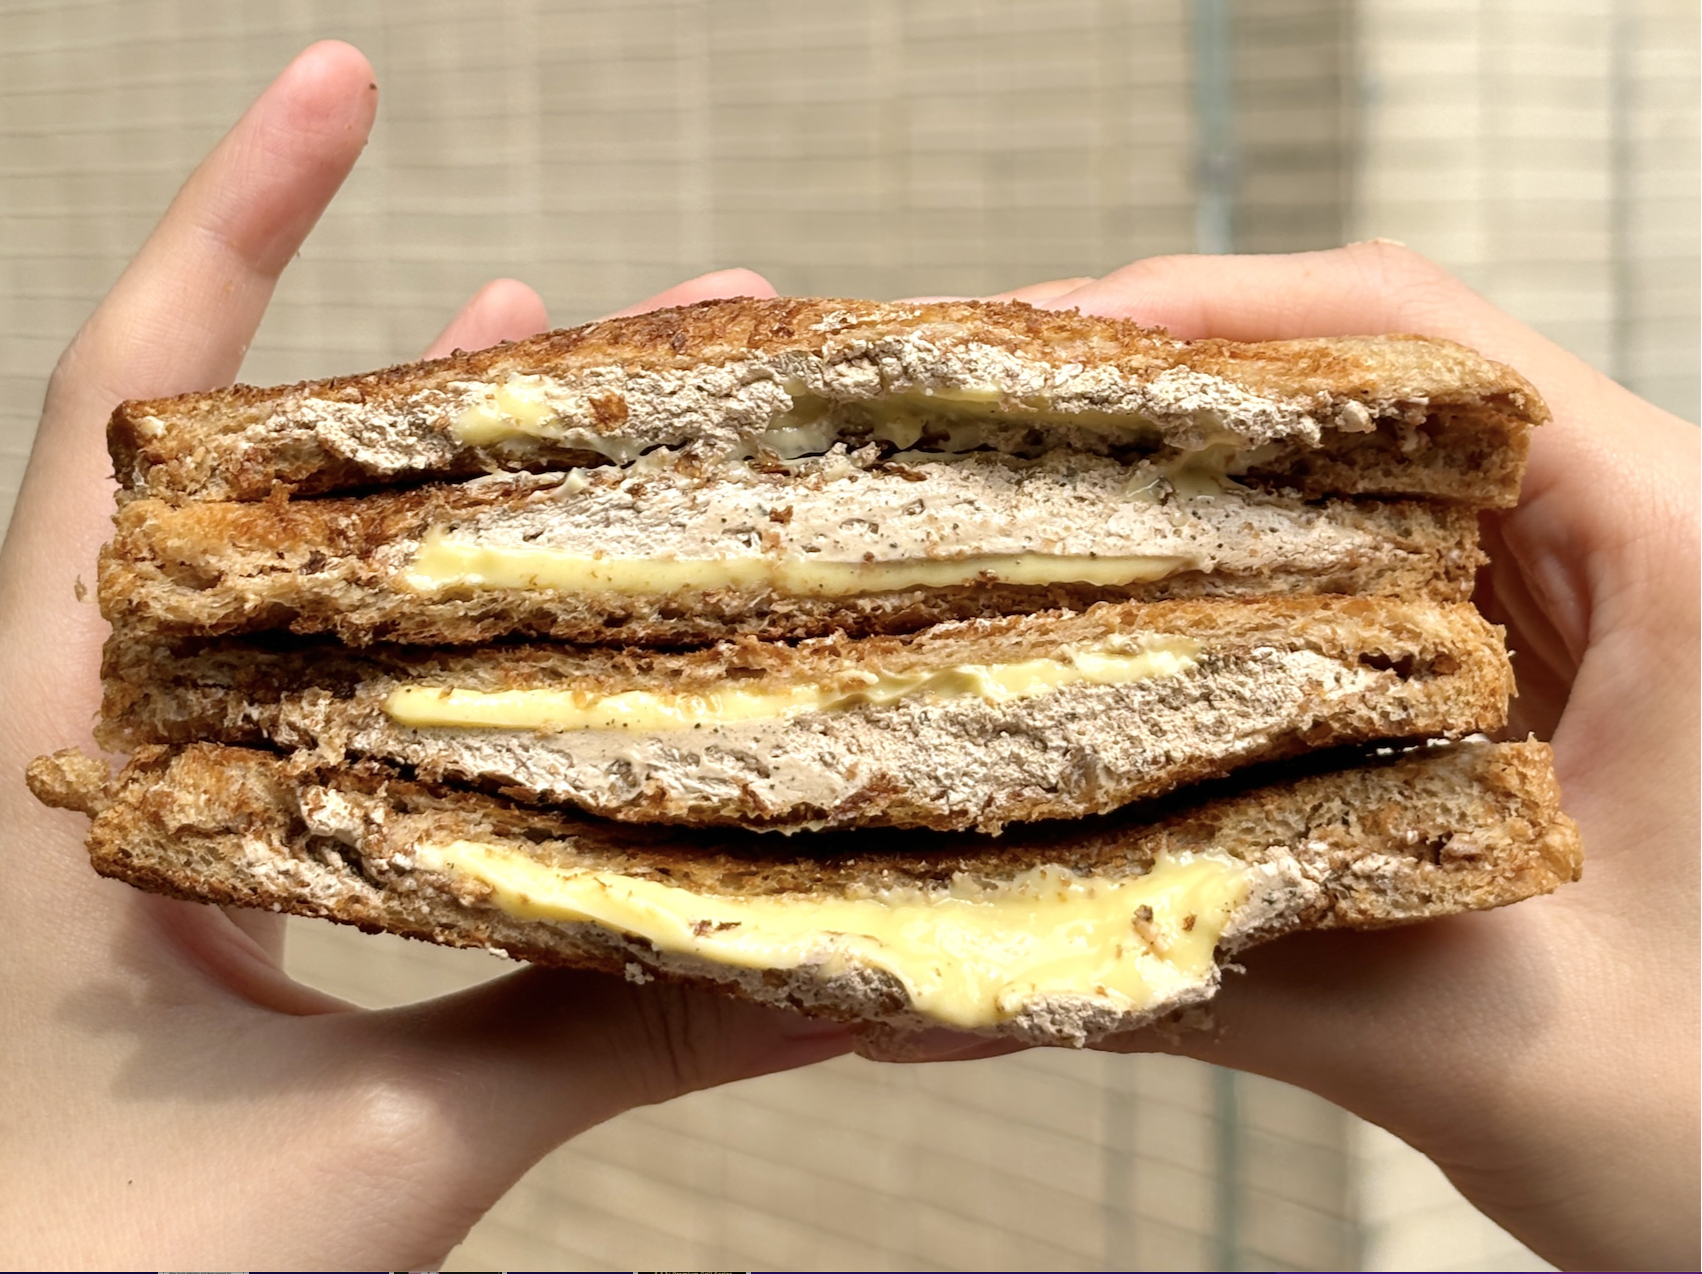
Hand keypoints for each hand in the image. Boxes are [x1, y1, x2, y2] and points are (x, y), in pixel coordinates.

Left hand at [0, 43, 847, 1269]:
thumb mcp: (375, 1147)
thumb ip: (603, 1039)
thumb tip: (837, 973)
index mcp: (64, 747)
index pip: (134, 412)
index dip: (239, 222)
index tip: (346, 77)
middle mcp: (93, 740)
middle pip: (268, 486)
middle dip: (448, 377)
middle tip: (646, 313)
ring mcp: (144, 808)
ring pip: (301, 601)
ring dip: (446, 502)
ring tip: (615, 413)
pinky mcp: (199, 891)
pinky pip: (323, 722)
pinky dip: (432, 659)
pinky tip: (542, 652)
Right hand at [982, 246, 1693, 1271]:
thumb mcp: (1486, 1052)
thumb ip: (1238, 979)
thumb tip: (990, 936)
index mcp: (1675, 553)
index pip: (1422, 341)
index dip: (1214, 309)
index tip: (1045, 350)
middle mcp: (1624, 545)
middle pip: (1363, 389)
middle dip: (1163, 393)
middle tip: (983, 428)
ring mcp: (1569, 609)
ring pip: (1353, 480)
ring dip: (1188, 485)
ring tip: (1020, 505)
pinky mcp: (1523, 676)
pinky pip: (1360, 579)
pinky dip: (1233, 579)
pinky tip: (1126, 615)